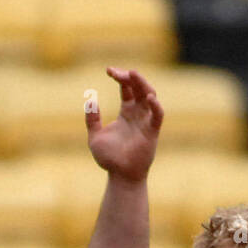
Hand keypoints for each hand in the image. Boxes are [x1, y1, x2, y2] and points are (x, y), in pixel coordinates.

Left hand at [86, 67, 161, 181]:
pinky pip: (158, 115)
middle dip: (130, 77)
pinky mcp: (152, 132)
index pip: (127, 88)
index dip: (120, 78)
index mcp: (126, 112)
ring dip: (143, 84)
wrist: (120, 176)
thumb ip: (92, 119)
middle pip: (139, 88)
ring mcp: (146, 121)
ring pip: (150, 96)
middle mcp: (138, 114)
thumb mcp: (95, 137)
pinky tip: (149, 98)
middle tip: (118, 72)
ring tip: (133, 74)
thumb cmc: (109, 159)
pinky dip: (156, 106)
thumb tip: (89, 100)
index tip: (109, 70)